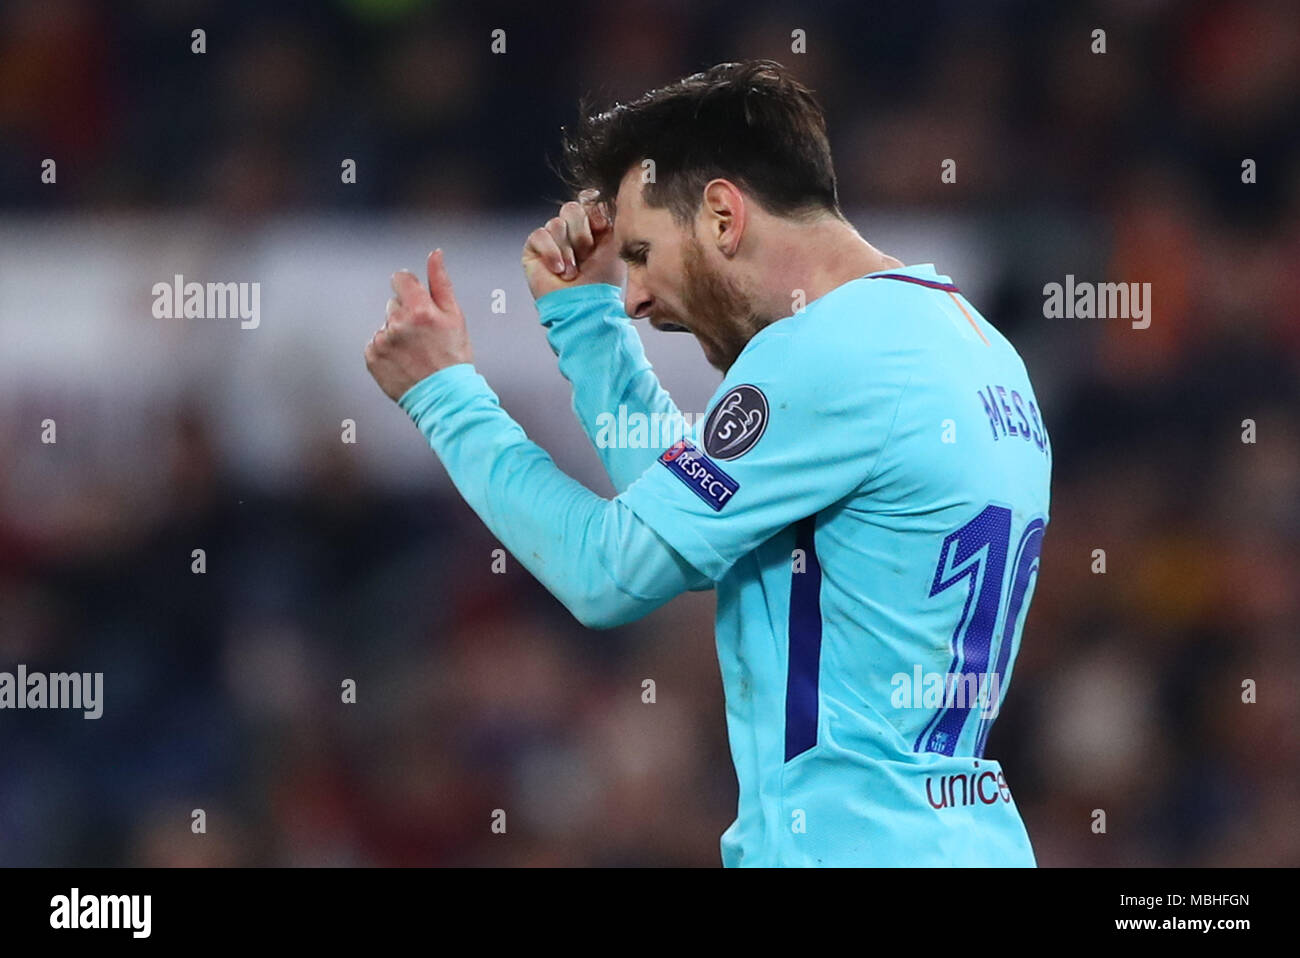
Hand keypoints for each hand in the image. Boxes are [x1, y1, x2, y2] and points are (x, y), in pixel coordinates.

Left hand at [365, 249, 472, 401]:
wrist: (445, 397)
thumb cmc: (454, 355)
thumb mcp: (454, 317)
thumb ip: (440, 282)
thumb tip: (435, 252)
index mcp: (419, 310)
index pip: (400, 278)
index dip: (409, 288)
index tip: (417, 302)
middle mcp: (397, 324)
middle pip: (394, 305)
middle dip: (406, 315)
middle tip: (424, 338)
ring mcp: (382, 342)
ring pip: (386, 326)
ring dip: (397, 335)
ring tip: (415, 354)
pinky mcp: (371, 358)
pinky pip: (376, 344)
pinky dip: (387, 352)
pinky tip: (404, 363)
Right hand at [522, 190, 624, 300]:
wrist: (584, 306)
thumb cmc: (602, 280)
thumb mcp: (613, 244)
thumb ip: (607, 217)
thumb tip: (593, 193)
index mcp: (591, 227)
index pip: (586, 202)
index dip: (593, 213)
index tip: (600, 230)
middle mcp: (570, 231)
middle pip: (571, 208)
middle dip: (581, 233)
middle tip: (586, 255)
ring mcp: (551, 240)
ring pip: (556, 224)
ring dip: (568, 250)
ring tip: (573, 272)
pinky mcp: (533, 250)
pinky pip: (539, 235)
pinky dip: (552, 252)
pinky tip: (559, 270)